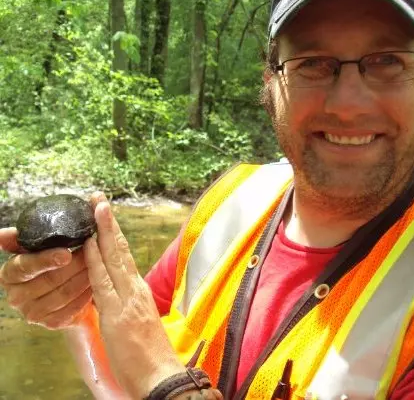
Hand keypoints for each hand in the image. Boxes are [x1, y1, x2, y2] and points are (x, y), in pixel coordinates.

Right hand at [0, 227, 92, 328]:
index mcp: (9, 275)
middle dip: (74, 265)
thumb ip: (20, 240)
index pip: (25, 267)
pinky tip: (97, 281)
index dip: (46, 260)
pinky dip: (87, 293)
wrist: (59, 287)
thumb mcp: (34, 248)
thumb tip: (3, 234)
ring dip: (84, 277)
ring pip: (64, 293)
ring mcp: (33, 313)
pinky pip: (73, 308)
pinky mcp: (51, 322)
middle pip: (50, 280)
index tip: (66, 253)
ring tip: (99, 263)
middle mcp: (17, 297)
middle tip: (93, 252)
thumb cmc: (47, 262)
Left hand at [85, 195, 183, 398]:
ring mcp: (127, 299)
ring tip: (95, 209)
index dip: (113, 235)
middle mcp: (135, 289)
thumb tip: (116, 293)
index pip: (124, 256)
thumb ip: (127, 304)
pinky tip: (88, 244)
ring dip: (101, 232)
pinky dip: (95, 261)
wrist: (162, 377)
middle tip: (99, 200)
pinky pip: (103, 282)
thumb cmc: (150, 354)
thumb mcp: (138, 322)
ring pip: (113, 259)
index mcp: (139, 291)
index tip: (105, 215)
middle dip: (108, 223)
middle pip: (120, 250)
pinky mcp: (118, 313)